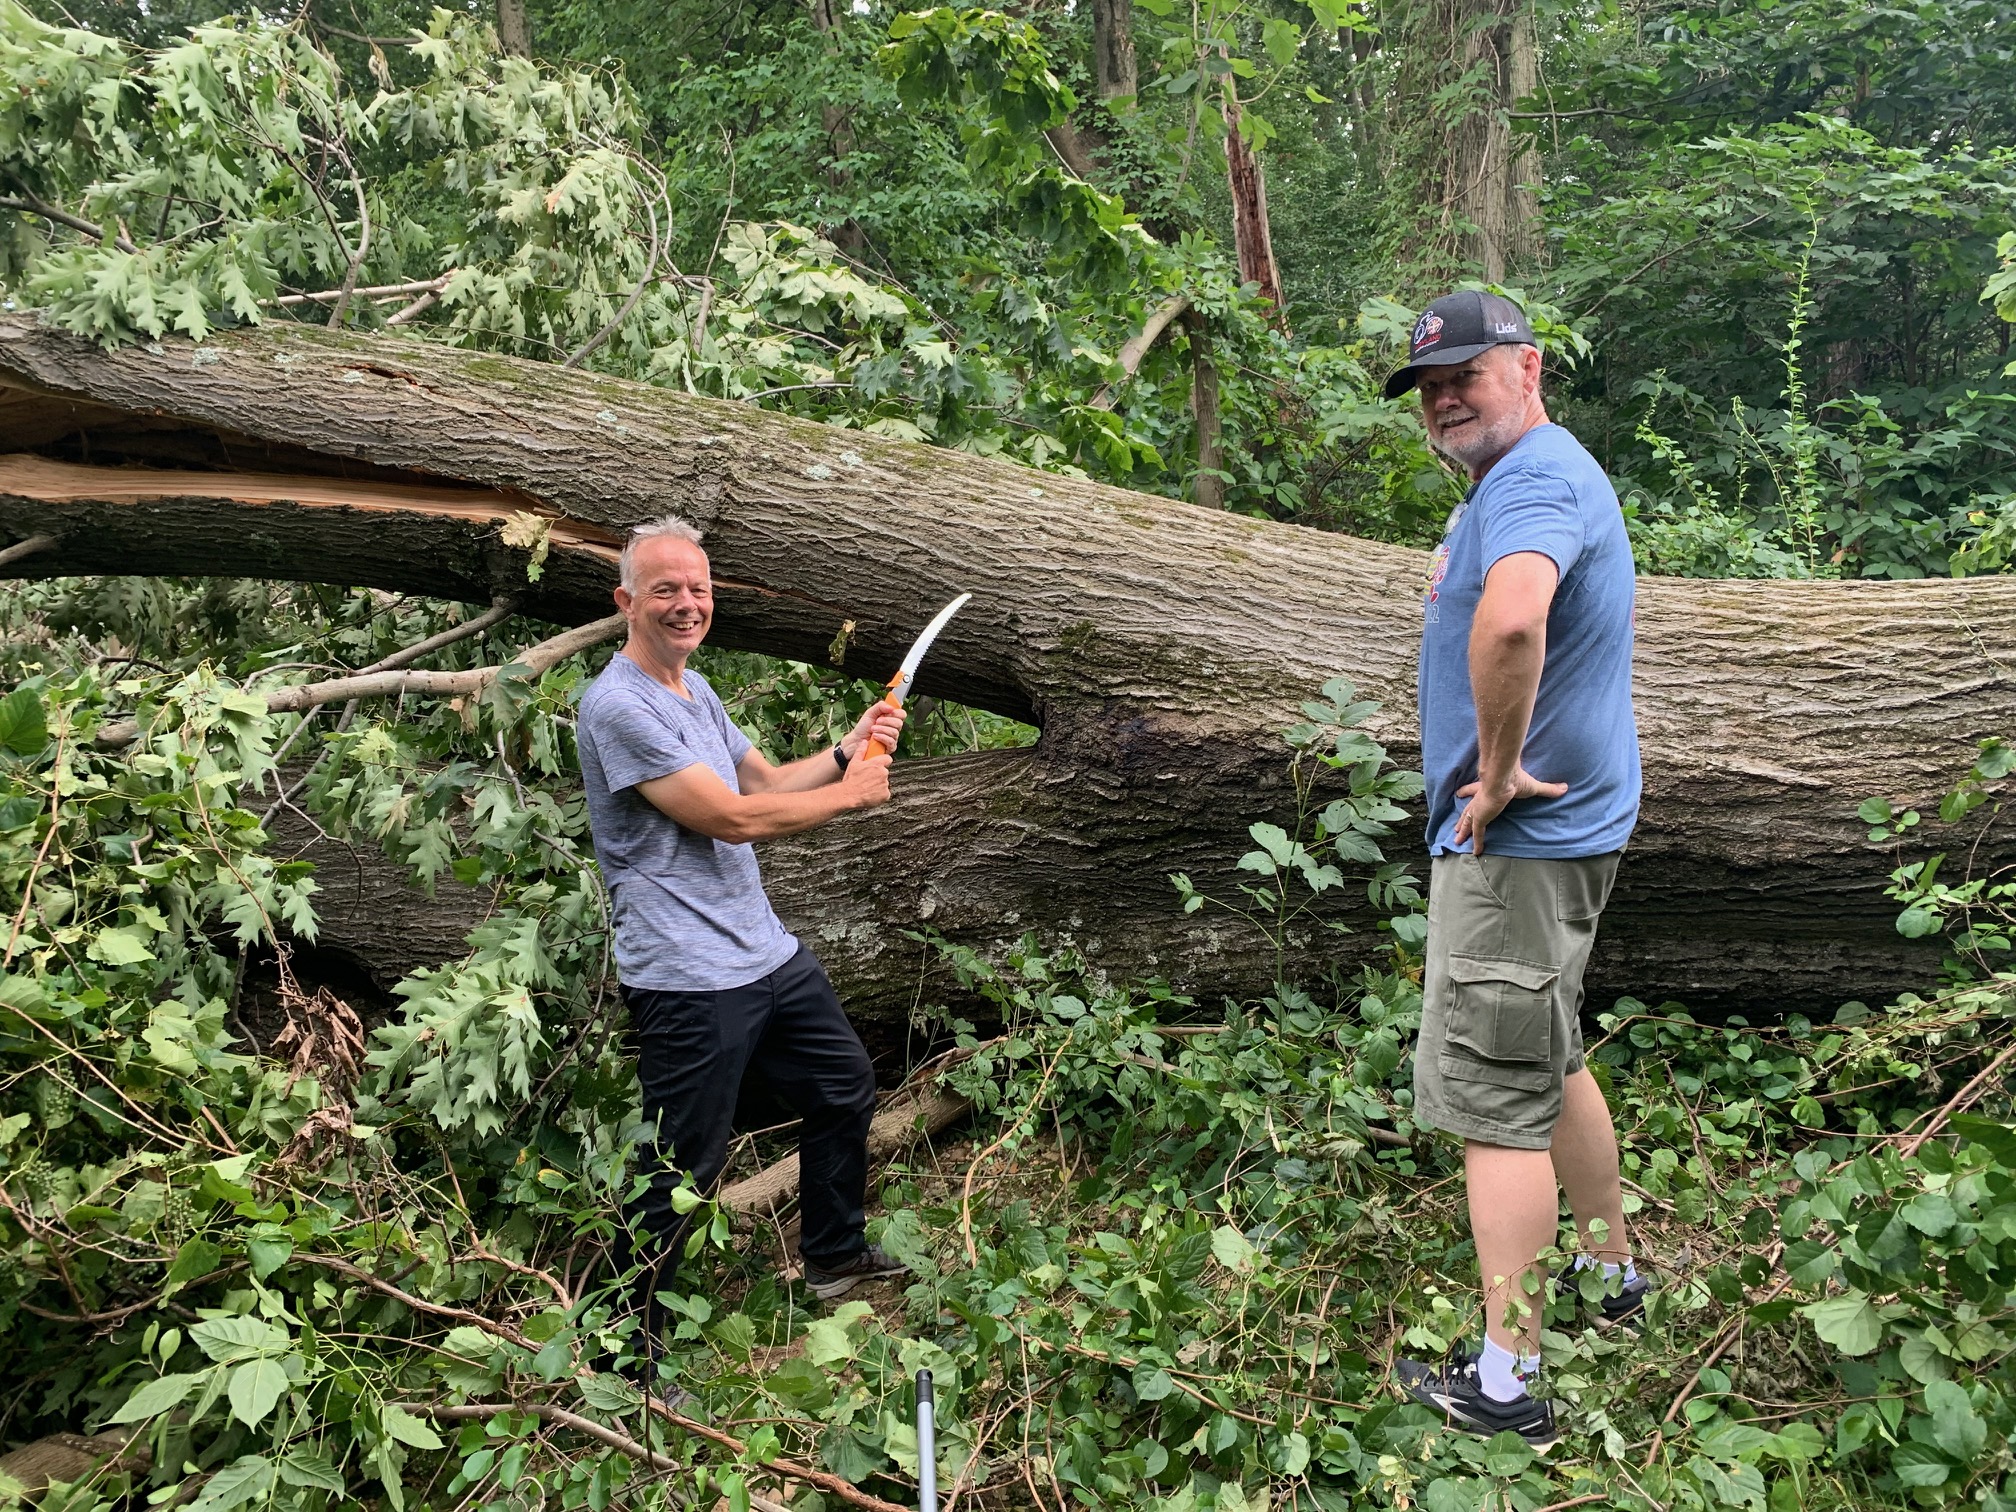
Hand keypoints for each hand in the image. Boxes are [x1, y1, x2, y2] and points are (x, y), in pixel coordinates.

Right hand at [839, 750, 892, 808]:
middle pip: (884, 772)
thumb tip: (864, 742)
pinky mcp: (885, 795)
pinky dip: (879, 794)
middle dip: (878, 775)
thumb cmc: (850, 779)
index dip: (883, 762)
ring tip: (867, 787)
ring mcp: (885, 784)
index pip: (888, 759)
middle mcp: (883, 773)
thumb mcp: (854, 763)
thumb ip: (861, 751)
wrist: (849, 795)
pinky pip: (885, 793)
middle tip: (867, 779)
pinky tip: (870, 793)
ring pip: (884, 783)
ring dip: (878, 785)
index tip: (878, 765)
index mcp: (877, 764)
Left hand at [842, 700, 905, 759]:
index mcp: (891, 718)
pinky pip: (891, 741)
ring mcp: (893, 738)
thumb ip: (880, 706)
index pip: (902, 714)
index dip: (896, 713)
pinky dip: (882, 737)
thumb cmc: (863, 727)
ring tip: (873, 730)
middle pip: (899, 723)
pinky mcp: (890, 747)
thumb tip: (891, 708)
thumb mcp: (870, 712)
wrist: (856, 740)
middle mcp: (894, 728)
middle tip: (876, 721)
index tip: (887, 712)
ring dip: (881, 729)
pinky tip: (875, 736)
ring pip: (894, 732)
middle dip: (886, 721)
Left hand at [1453, 766, 1567, 853]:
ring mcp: (1479, 810)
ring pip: (1468, 823)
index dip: (1467, 792)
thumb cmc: (1516, 779)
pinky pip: (1478, 834)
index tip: (1460, 793)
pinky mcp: (1481, 819)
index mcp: (1487, 788)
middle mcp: (1479, 799)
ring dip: (1462, 831)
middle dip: (1462, 818)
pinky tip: (1475, 852)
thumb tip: (1565, 788)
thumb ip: (1547, 789)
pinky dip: (1477, 843)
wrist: (1504, 778)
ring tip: (1456, 839)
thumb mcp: (1533, 786)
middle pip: (1467, 810)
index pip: (1474, 790)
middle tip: (1456, 826)